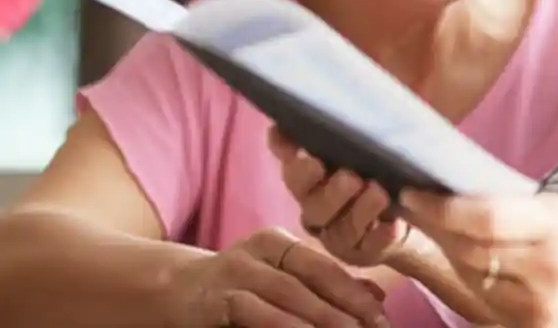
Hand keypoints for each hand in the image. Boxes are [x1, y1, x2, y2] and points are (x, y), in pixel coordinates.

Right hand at [162, 227, 388, 327]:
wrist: (169, 293)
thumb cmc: (234, 290)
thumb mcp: (279, 281)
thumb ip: (323, 286)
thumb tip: (376, 296)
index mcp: (280, 243)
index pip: (328, 269)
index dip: (358, 294)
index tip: (384, 320)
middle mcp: (260, 250)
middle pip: (314, 279)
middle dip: (349, 308)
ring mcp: (236, 271)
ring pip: (288, 294)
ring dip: (322, 318)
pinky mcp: (215, 297)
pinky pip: (254, 311)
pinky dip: (283, 324)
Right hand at [268, 127, 419, 267]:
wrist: (416, 206)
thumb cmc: (386, 161)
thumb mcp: (374, 132)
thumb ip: (353, 114)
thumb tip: (336, 79)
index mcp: (311, 172)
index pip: (290, 159)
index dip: (288, 153)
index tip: (299, 147)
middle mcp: (317, 203)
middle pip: (310, 199)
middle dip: (327, 188)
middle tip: (349, 174)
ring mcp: (338, 231)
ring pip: (338, 226)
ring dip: (358, 209)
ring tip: (378, 192)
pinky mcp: (365, 251)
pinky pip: (369, 248)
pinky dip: (380, 235)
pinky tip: (393, 224)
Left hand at [399, 191, 557, 327]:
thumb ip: (516, 207)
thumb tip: (457, 196)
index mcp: (557, 230)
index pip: (483, 219)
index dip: (439, 208)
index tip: (412, 193)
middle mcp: (545, 274)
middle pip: (469, 252)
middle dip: (437, 229)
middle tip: (416, 210)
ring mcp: (537, 312)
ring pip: (471, 282)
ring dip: (450, 257)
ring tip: (440, 234)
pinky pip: (486, 307)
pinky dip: (473, 286)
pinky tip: (469, 267)